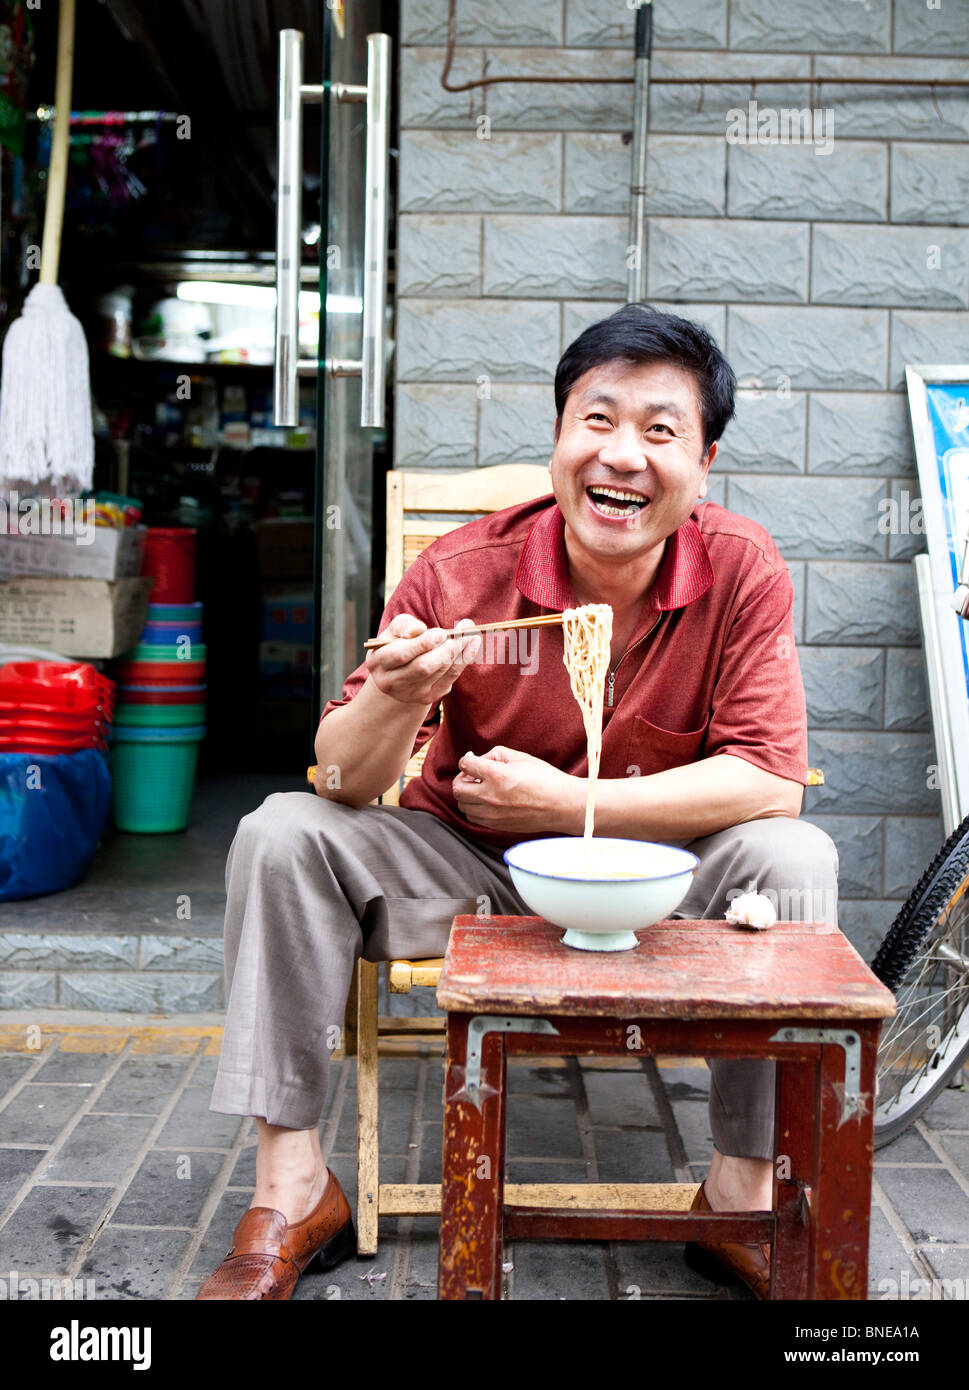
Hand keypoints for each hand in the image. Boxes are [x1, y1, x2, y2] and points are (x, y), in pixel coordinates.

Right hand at [366, 614, 481, 706]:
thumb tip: (418, 630)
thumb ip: (404, 625)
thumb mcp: (394, 631)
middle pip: (423, 667)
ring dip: (459, 650)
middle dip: (445, 648)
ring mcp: (411, 694)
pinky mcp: (428, 698)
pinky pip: (451, 678)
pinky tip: (473, 642)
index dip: (422, 644)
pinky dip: (464, 659)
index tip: (441, 633)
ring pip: (440, 672)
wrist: (399, 671)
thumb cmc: (397, 642)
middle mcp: (391, 683)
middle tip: (462, 631)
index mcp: (378, 663)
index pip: (401, 655)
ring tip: (471, 632)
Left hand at [452, 745, 582, 832]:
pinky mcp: (497, 826)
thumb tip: (477, 760)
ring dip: (467, 796)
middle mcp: (490, 796)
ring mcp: (493, 814)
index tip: (472, 761)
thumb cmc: (544, 778)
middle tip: (473, 776)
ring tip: (481, 790)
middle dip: (462, 779)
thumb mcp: (520, 757)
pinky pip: (474, 818)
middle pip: (458, 789)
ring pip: (463, 806)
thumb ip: (494, 754)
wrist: (561, 805)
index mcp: (496, 775)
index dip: (466, 760)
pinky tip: (488, 802)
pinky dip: (475, 809)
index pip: (465, 765)